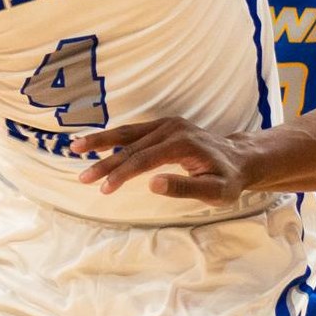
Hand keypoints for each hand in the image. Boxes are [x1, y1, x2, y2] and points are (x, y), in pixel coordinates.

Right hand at [72, 117, 251, 203]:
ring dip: (101, 142)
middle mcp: (172, 129)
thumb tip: (152, 184)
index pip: (143, 160)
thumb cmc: (228, 180)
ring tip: (75, 147)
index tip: (103, 189)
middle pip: (130, 146)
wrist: (240, 158)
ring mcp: (167, 124)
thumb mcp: (216, 191)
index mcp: (182, 144)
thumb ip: (185, 187)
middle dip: (104, 162)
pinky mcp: (164, 125)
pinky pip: (134, 131)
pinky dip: (113, 138)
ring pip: (128, 134)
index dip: (121, 174)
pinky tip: (96, 144)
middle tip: (81, 178)